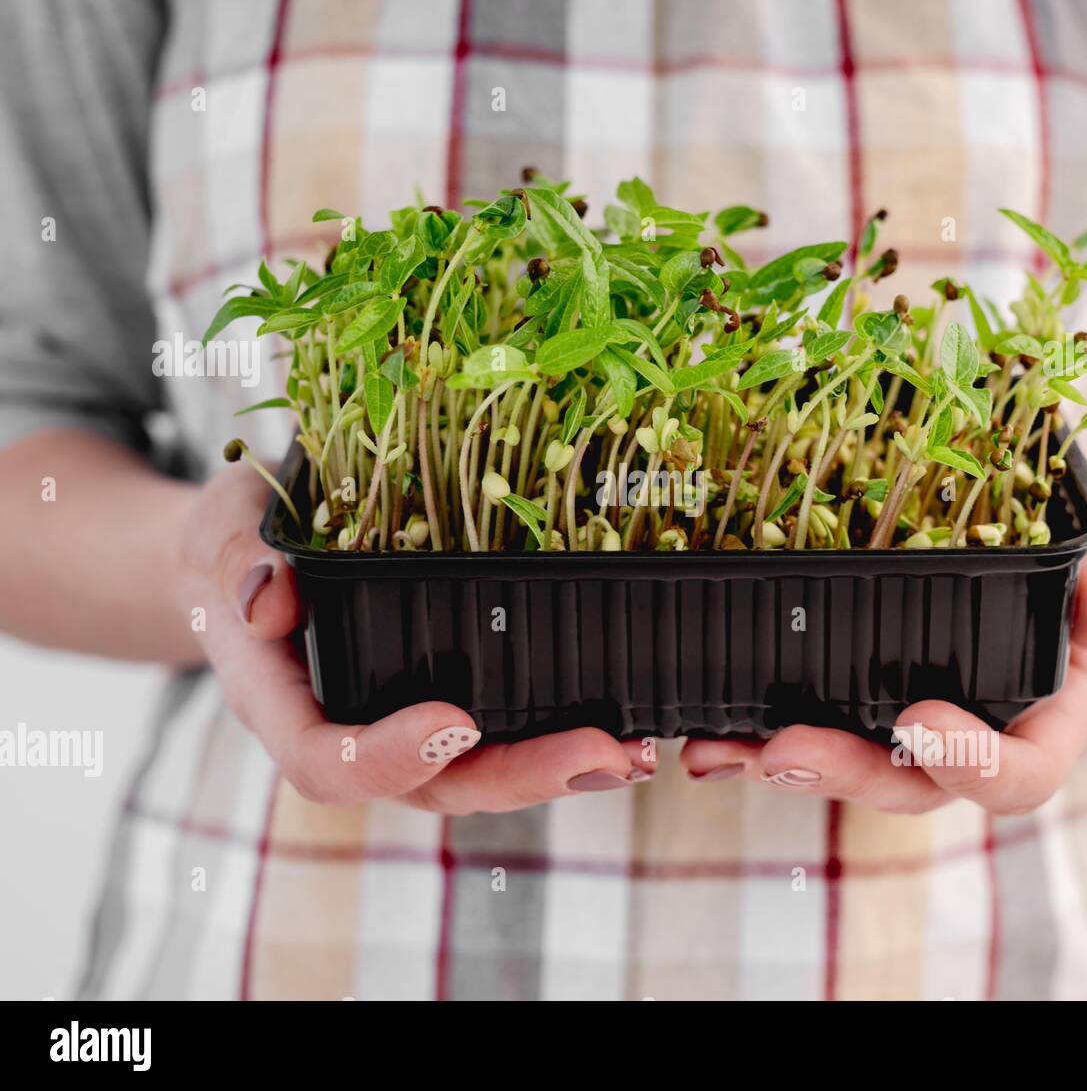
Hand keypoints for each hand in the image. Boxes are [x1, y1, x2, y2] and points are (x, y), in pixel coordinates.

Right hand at [179, 463, 651, 810]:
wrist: (252, 554)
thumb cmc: (238, 538)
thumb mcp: (223, 529)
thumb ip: (238, 559)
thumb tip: (268, 597)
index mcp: (282, 703)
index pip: (325, 761)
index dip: (387, 758)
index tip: (451, 723)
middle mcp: (347, 728)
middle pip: (428, 786)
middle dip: (518, 777)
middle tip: (602, 754)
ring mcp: (398, 723)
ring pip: (475, 774)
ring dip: (559, 770)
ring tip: (636, 751)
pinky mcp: (442, 700)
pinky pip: (497, 735)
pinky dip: (559, 736)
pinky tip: (624, 725)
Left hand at [680, 490, 1086, 814]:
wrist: (1069, 570)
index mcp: (1051, 719)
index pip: (1021, 774)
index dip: (970, 763)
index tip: (919, 722)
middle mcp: (976, 737)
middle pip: (913, 786)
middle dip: (847, 773)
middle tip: (783, 749)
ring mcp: (917, 726)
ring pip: (853, 767)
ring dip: (782, 761)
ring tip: (716, 748)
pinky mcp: (868, 698)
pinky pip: (820, 724)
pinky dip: (761, 730)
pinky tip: (709, 726)